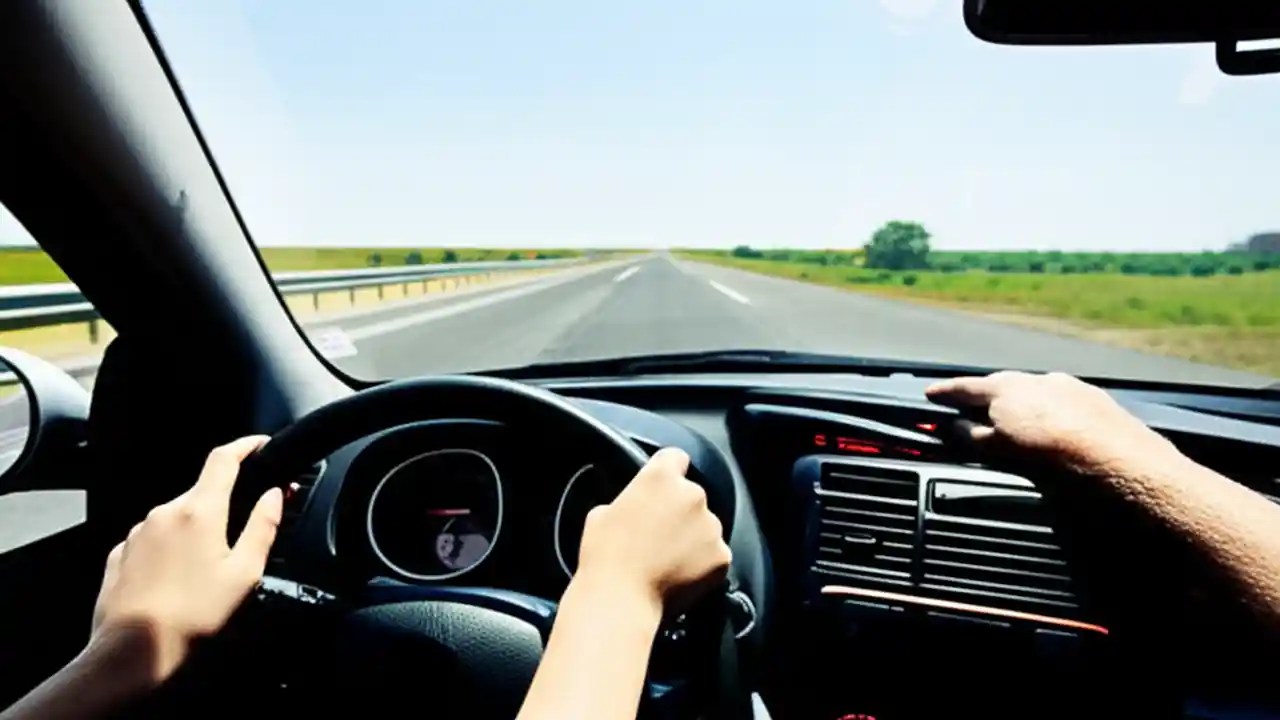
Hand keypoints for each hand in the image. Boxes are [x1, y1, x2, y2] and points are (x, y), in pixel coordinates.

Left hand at [88, 435, 282, 692]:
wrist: (133, 651)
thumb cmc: (193, 616)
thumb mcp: (245, 572)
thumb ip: (263, 526)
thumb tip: (274, 494)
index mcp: (199, 511)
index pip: (224, 459)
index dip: (245, 446)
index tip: (260, 445)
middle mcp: (164, 513)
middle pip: (202, 493)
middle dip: (224, 506)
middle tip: (241, 537)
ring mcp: (138, 533)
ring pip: (177, 518)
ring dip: (196, 532)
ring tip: (207, 573)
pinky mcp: (121, 554)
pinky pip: (154, 540)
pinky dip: (171, 551)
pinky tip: (179, 581)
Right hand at [575, 448, 731, 615]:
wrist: (622, 600)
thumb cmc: (605, 556)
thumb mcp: (602, 513)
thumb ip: (628, 500)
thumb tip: (635, 507)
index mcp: (661, 478)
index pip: (676, 457)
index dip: (668, 471)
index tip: (662, 487)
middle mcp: (692, 495)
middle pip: (692, 495)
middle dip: (680, 511)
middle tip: (659, 535)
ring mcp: (711, 526)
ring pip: (706, 526)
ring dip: (693, 538)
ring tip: (668, 561)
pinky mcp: (722, 556)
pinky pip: (715, 554)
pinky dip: (703, 564)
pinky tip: (680, 576)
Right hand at [926, 371, 1177, 476]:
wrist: (1125, 466)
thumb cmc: (1056, 462)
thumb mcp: (1002, 453)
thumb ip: (974, 437)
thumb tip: (956, 427)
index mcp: (1007, 389)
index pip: (964, 387)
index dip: (945, 392)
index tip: (930, 394)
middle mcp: (1037, 379)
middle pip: (1000, 385)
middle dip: (983, 397)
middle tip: (969, 412)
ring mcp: (1070, 387)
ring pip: (1034, 392)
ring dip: (1019, 406)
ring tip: (1013, 427)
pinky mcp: (1098, 401)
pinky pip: (1061, 402)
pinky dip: (1047, 414)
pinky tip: (1053, 432)